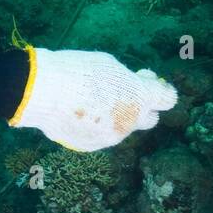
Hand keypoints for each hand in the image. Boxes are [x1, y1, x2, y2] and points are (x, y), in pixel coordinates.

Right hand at [10, 49, 176, 150]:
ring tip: (89, 100)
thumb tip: (136, 87)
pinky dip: (95, 125)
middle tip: (124, 94)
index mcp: (140, 98)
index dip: (161, 90)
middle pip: (149, 119)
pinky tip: (77, 111)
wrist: (44, 92)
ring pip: (121, 127)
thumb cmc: (79, 71)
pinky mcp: (91, 146)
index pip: (168, 99)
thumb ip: (129, 81)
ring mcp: (110, 138)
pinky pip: (100, 134)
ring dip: (115, 116)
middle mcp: (130, 123)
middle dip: (141, 108)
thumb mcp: (111, 66)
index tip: (149, 82)